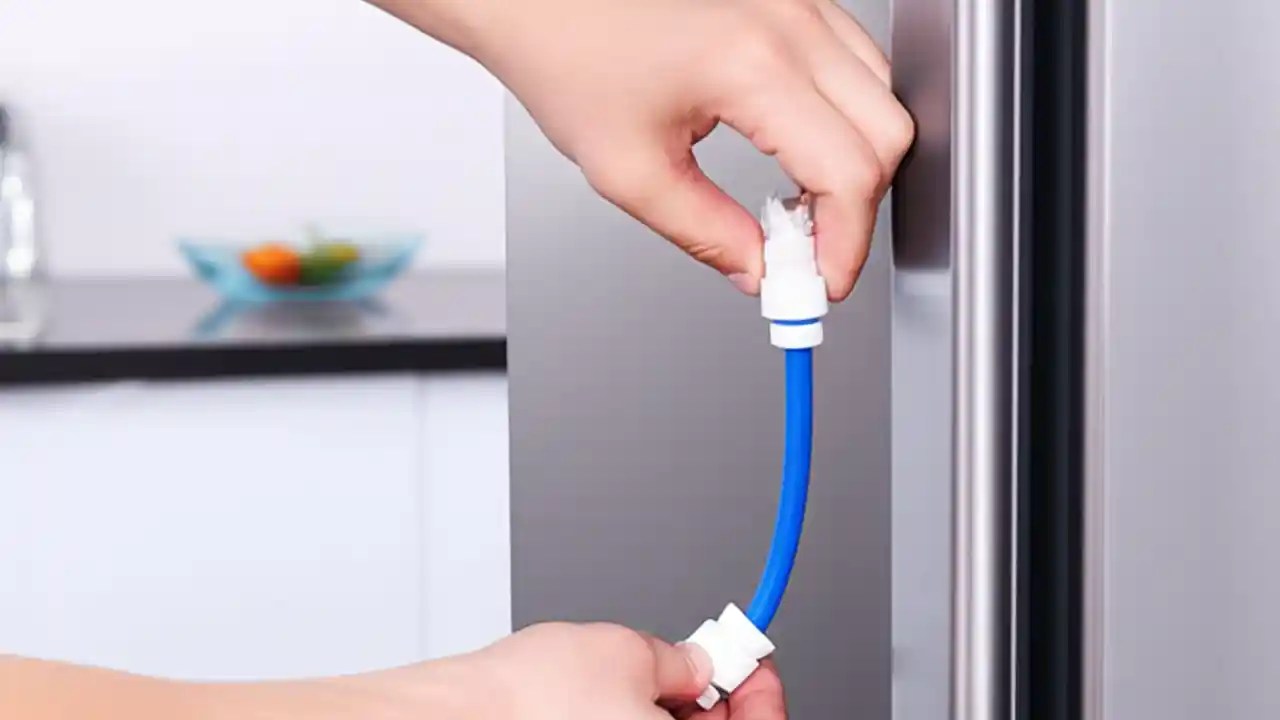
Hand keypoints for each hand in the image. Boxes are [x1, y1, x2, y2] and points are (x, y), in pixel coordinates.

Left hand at [371, 0, 913, 300]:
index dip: (846, 244)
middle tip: (809, 251)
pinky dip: (846, 118)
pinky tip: (799, 150)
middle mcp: (788, 21)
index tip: (822, 281)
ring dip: (857, 161)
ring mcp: (797, 1)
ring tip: (798, 204)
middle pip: (889, 133)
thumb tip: (762, 272)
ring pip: (882, 97)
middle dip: (859, 208)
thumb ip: (708, 235)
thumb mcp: (630, 173)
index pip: (849, 172)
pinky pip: (857, 64)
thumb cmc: (567, 59)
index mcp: (750, 64)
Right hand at [468, 622, 785, 719]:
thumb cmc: (529, 702)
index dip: (761, 696)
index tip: (752, 666)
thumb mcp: (628, 652)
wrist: (452, 718)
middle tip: (710, 666)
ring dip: (671, 718)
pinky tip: (618, 702)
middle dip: (716, 707)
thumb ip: (681, 662)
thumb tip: (694, 665)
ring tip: (657, 677)